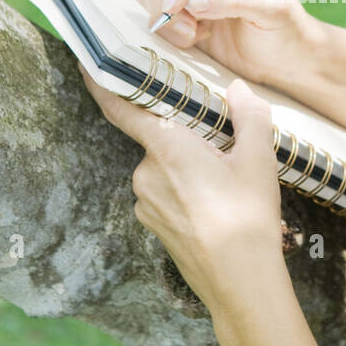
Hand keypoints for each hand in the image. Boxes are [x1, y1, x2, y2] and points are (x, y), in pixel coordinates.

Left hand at [79, 63, 285, 314]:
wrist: (240, 282)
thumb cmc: (248, 217)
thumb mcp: (259, 158)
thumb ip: (249, 114)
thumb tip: (237, 89)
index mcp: (166, 147)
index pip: (121, 108)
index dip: (100, 83)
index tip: (86, 64)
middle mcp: (145, 172)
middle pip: (157, 138)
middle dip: (182, 137)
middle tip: (218, 146)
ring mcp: (146, 202)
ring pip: (164, 168)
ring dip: (186, 168)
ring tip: (225, 184)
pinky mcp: (152, 224)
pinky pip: (165, 194)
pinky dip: (185, 192)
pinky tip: (215, 205)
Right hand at [132, 0, 319, 87]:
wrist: (280, 61)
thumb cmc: (284, 29)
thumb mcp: (272, 9)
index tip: (179, 5)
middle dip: (164, 0)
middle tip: (190, 29)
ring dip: (164, 17)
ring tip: (197, 34)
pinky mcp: (173, 7)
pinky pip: (147, 9)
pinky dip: (164, 28)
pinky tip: (194, 37)